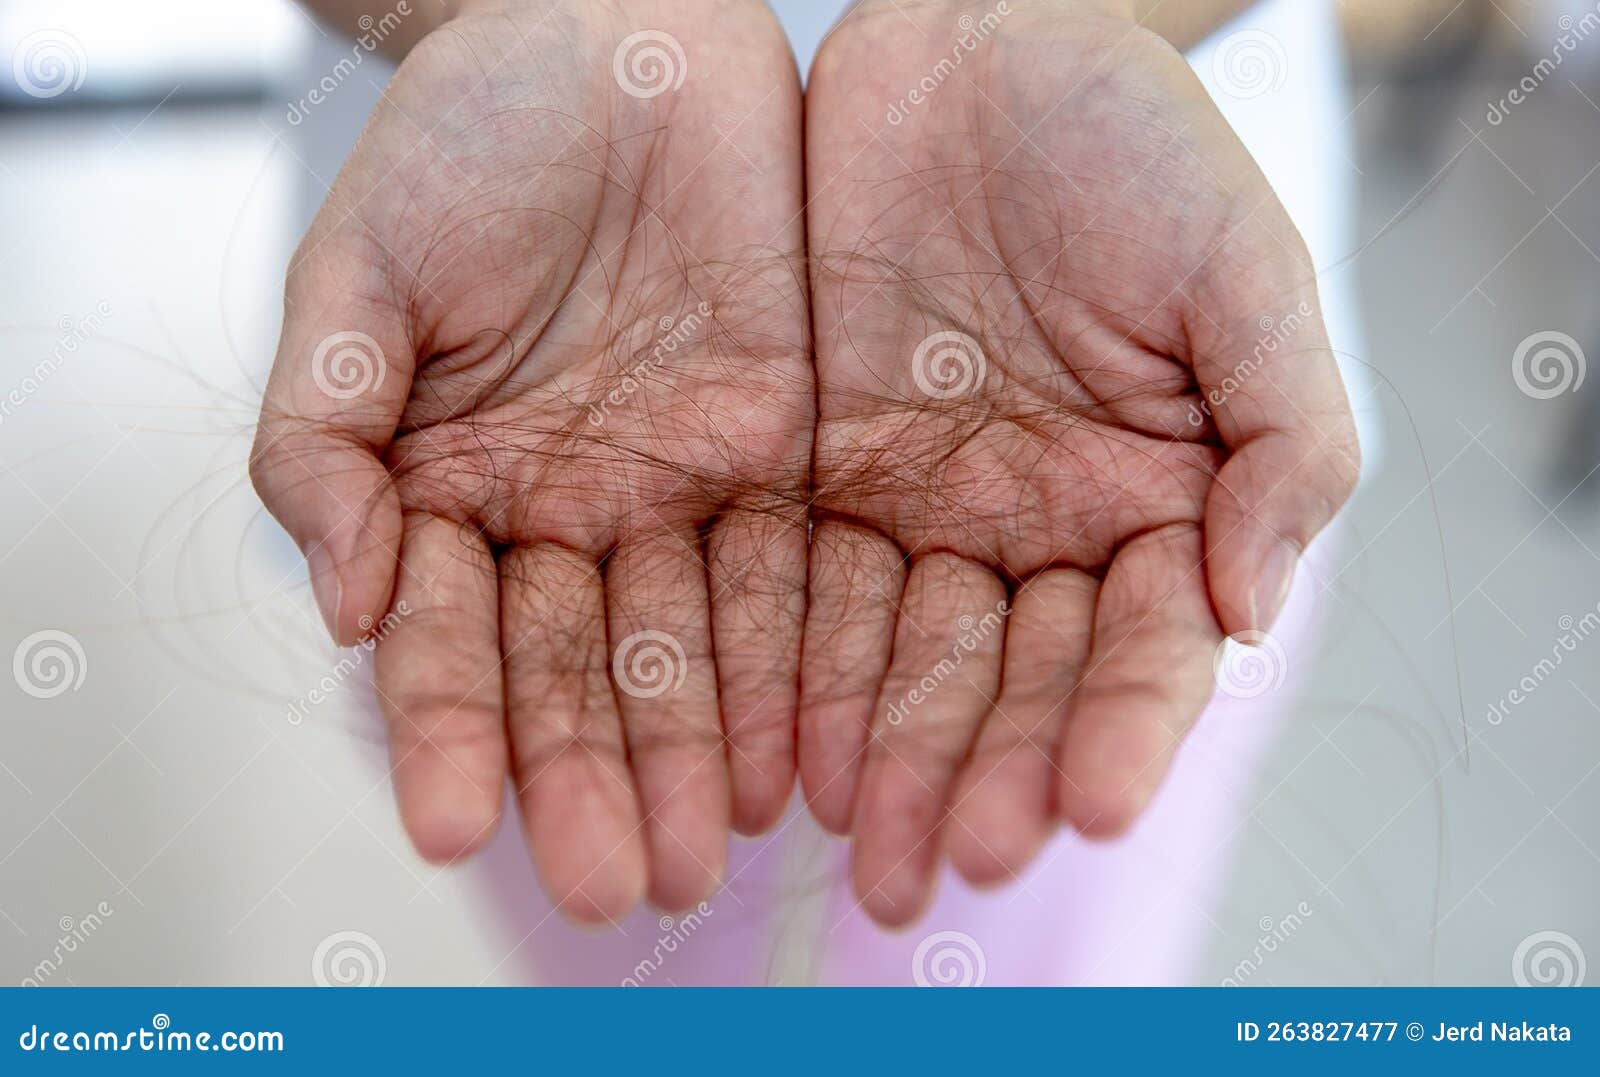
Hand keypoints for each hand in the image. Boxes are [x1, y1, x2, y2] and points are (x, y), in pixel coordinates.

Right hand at [251, 0, 810, 921]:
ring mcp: (675, 489)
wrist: (618, 36)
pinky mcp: (781, 450)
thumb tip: (351, 604)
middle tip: (618, 888)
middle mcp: (565, 510)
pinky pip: (792, 575)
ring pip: (688, 649)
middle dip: (594, 780)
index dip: (448, 730)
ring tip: (709, 861)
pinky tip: (800, 758)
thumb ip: (325, 432)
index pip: (448, 635)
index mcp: (450, 483)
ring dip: (698, 758)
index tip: (450, 826)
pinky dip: (793, 667)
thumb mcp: (357, 270)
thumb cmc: (470, 135)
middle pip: (577, 673)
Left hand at [800, 0, 1359, 924]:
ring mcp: (930, 510)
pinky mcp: (822, 476)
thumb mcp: (1240, 265)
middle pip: (1017, 680)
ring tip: (865, 854)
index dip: (1126, 724)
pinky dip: (796, 673)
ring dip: (886, 758)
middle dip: (983, 772)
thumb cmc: (1126, 139)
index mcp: (1158, 496)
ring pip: (906, 659)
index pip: (1149, 642)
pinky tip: (785, 756)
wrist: (971, 44)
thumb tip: (1251, 608)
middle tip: (946, 868)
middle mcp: (1043, 526)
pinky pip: (804, 589)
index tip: (1093, 806)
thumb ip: (1279, 435)